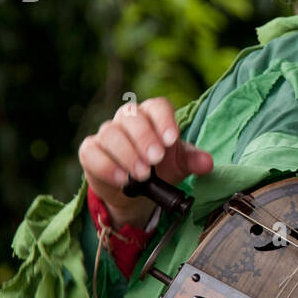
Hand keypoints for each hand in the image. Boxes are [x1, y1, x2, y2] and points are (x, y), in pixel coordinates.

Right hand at [78, 96, 212, 228]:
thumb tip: (207, 163)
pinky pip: (92, 152)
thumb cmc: (160, 169)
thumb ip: (192, 161)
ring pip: (111, 133)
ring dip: (127, 154)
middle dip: (144, 138)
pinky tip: (122, 179)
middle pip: (132, 117)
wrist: (136, 192)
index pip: (157, 106)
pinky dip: (107, 166)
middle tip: (155, 160)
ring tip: (142, 175)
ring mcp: (107, 133)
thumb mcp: (179, 165)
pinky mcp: (90, 151)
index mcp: (152, 116)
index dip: (164, 120)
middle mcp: (128, 119)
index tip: (171, 140)